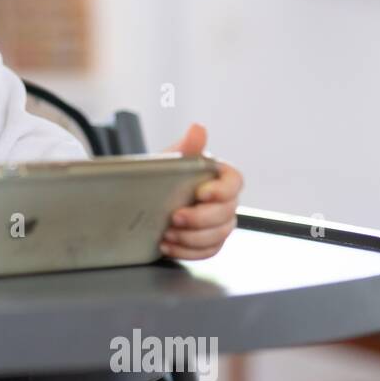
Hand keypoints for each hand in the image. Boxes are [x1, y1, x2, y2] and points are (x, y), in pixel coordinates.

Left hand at [159, 123, 241, 259]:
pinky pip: (208, 252)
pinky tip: (168, 246)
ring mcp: (219, 223)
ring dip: (191, 238)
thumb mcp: (170, 160)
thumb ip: (186, 147)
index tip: (200, 193)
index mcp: (219, 176)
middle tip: (174, 217)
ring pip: (218, 236)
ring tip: (167, 234)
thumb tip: (198, 128)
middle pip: (226, 214)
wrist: (145, 200)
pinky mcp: (209, 242)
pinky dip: (187, 252)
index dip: (221, 190)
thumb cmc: (162, 176)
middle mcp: (224, 201)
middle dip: (200, 219)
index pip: (234, 183)